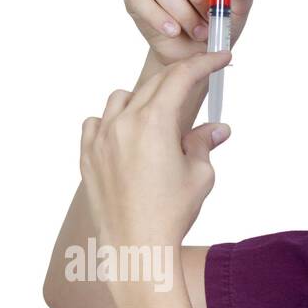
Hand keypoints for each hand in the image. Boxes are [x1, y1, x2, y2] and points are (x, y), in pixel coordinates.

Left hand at [80, 50, 232, 260]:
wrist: (137, 247)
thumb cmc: (170, 214)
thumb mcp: (199, 175)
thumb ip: (204, 142)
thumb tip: (217, 128)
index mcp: (154, 122)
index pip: (182, 77)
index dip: (205, 63)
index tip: (220, 60)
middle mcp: (123, 124)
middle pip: (154, 84)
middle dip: (179, 81)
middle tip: (197, 87)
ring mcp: (101, 139)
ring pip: (121, 98)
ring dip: (142, 99)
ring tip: (158, 117)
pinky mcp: (87, 157)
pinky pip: (95, 123)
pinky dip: (111, 121)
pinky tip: (125, 136)